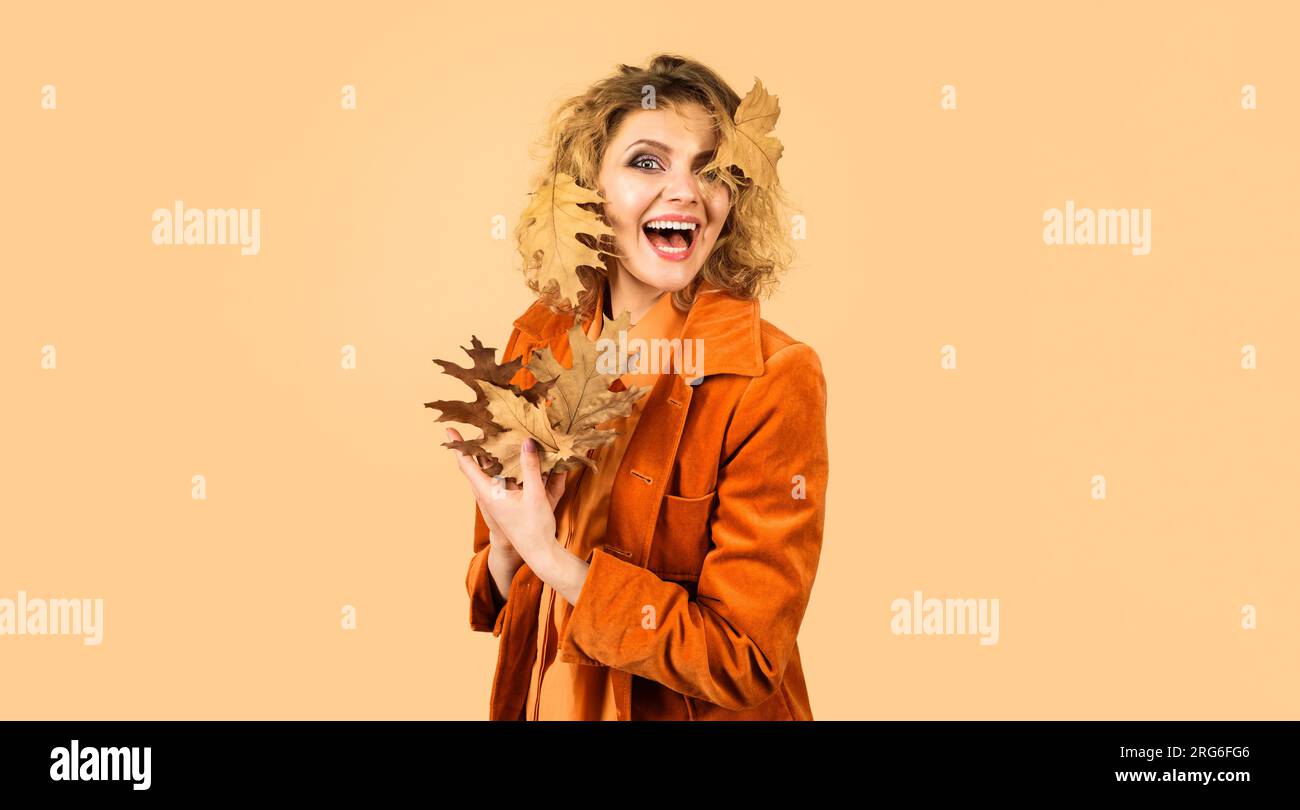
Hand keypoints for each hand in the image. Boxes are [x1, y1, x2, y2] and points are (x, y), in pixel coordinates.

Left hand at [446, 428, 567, 563]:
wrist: (539, 553)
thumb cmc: (535, 528)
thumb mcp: (535, 495)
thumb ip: (531, 467)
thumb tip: (527, 441)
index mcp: (488, 493)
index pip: (467, 465)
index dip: (458, 446)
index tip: (448, 430)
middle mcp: (487, 494)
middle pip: (475, 463)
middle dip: (474, 443)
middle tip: (476, 422)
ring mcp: (494, 498)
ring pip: (486, 469)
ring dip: (487, 452)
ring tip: (489, 432)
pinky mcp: (503, 500)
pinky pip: (497, 476)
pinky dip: (499, 462)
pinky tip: (508, 454)